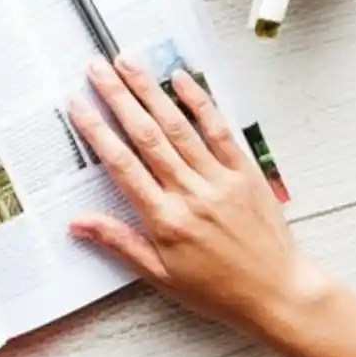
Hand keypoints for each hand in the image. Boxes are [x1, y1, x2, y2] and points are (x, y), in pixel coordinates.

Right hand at [66, 56, 334, 334]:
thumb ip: (118, 242)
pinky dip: (199, 102)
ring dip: (150, 90)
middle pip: (146, 135)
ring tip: (128, 63)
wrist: (279, 294)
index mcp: (165, 219)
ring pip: (178, 126)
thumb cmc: (218, 290)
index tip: (77, 104)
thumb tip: (76, 222)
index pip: (122, 165)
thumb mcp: (160, 275)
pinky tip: (181, 79)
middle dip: (118, 97)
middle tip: (96, 68)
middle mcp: (191, 193)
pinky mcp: (245, 172)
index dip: (96, 131)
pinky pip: (219, 130)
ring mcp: (219, 179)